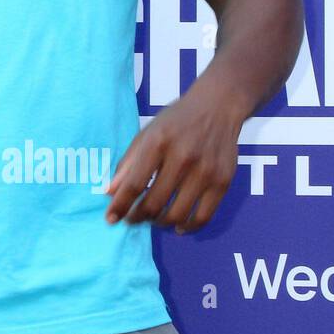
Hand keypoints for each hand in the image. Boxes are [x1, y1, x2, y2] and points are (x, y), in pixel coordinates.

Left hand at [105, 83, 241, 233]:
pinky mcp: (223, 181)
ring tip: (153, 219)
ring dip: (160, 223)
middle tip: (132, 219)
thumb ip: (128, 163)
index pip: (135, 183)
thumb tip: (110, 192)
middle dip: (138, 217)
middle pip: (155, 202)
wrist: (218, 106)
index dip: (120, 205)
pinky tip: (178, 226)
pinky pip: (204, 216)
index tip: (110, 219)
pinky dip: (188, 226)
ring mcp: (205, 171)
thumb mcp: (147, 134)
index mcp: (158, 142)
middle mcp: (182, 157)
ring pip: (178, 213)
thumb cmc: (176, 120)